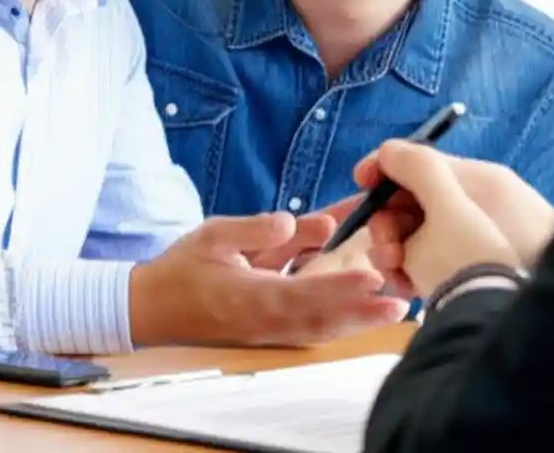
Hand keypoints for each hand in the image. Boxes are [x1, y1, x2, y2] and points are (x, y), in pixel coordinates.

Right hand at [129, 213, 409, 347]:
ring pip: (320, 329)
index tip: (371, 277)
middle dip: (362, 311)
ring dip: (357, 321)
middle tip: (401, 302)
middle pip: (321, 319)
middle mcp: (264, 320)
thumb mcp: (212, 236)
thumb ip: (255, 229)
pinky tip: (360, 316)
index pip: (302, 292)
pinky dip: (337, 325)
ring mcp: (266, 331)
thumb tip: (294, 220)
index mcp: (249, 295)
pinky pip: (309, 331)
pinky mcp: (267, 333)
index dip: (338, 286)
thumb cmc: (181, 269)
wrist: (153, 309)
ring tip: (392, 311)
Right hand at [358, 141, 523, 297]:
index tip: (361, 182)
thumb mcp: (449, 206)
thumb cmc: (488, 253)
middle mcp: (471, 205)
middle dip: (386, 224)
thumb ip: (418, 169)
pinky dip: (410, 271)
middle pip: (410, 202)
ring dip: (392, 252)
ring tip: (395, 275)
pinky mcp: (466, 271)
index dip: (386, 168)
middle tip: (386, 252)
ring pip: (412, 235)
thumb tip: (388, 150)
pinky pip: (425, 261)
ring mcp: (469, 240)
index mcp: (473, 181)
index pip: (420, 162)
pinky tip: (408, 288)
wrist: (540, 310)